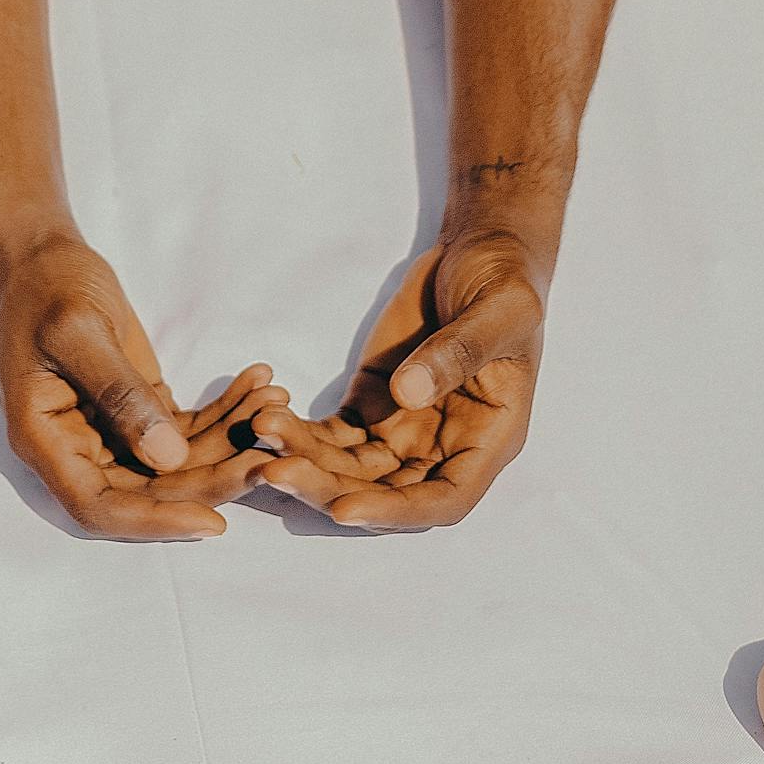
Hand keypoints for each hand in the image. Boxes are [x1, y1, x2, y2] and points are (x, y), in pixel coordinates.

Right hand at [0, 233, 287, 539]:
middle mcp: (80, 449)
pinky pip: (187, 428)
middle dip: (213, 478)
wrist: (45, 258)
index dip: (155, 522)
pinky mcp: (139, 411)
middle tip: (271, 457)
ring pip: (177, 462)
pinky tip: (259, 384)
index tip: (212, 522)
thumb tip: (169, 458)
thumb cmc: (49, 289)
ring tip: (276, 403)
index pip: (100, 507)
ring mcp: (112, 432)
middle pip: (149, 491)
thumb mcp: (79, 332)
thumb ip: (119, 393)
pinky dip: (225, 412)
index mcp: (46, 441)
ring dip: (230, 440)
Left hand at [257, 234, 547, 529]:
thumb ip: (458, 352)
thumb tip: (407, 395)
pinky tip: (265, 417)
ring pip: (350, 469)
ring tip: (259, 432)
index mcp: (488, 438)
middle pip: (385, 492)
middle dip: (330, 489)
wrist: (479, 252)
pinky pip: (331, 435)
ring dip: (304, 461)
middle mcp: (443, 447)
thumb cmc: (505, 283)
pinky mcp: (371, 404)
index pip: (444, 500)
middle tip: (277, 471)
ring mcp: (403, 429)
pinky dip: (298, 433)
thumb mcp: (498, 312)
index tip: (344, 508)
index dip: (395, 512)